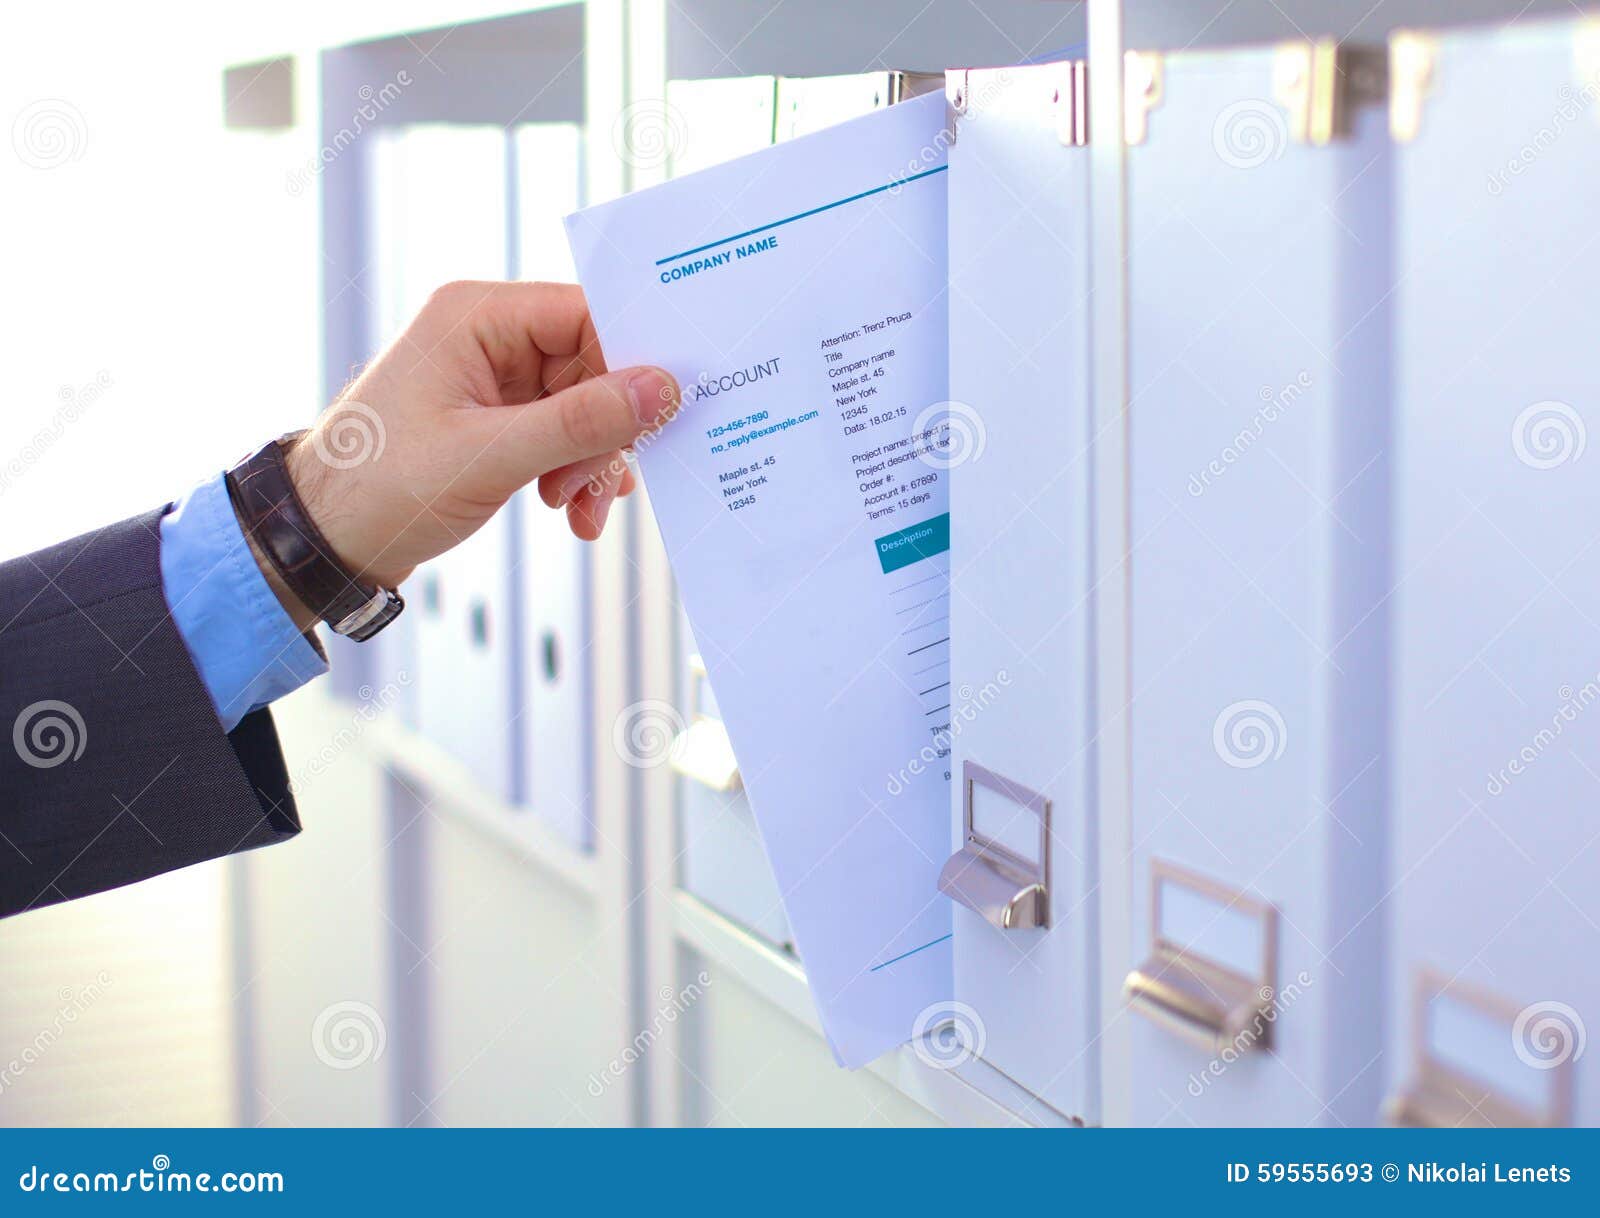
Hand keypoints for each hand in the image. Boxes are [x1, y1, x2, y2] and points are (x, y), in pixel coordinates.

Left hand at [257, 281, 678, 628]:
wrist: (323, 540)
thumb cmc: (382, 486)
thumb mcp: (490, 455)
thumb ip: (581, 422)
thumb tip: (661, 388)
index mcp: (476, 316)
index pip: (584, 313)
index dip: (628, 362)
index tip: (659, 414)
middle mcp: (487, 336)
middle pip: (591, 364)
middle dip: (605, 431)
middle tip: (600, 484)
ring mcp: (493, 380)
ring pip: (583, 406)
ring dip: (591, 462)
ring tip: (576, 509)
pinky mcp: (497, 419)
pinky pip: (562, 434)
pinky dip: (574, 473)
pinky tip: (572, 511)